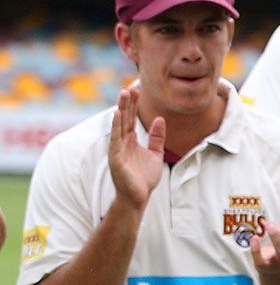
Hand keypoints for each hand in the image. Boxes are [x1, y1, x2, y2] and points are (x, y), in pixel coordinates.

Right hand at [107, 86, 164, 208]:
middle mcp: (122, 142)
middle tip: (130, 87)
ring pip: (120, 125)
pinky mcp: (116, 157)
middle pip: (125, 118)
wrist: (139, 197)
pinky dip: (117, 127)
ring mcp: (117, 149)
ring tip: (124, 94)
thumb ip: (157, 137)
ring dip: (122, 109)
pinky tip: (118, 115)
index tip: (137, 89)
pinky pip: (116, 139)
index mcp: (130, 140)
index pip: (132, 118)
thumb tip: (159, 119)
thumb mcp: (156, 153)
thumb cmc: (145, 177)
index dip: (134, 104)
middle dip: (128, 103)